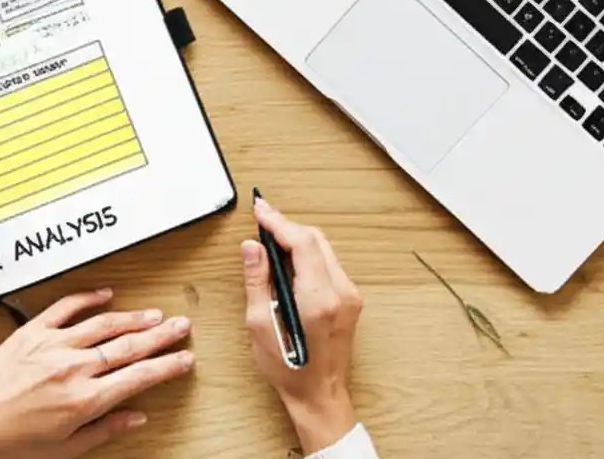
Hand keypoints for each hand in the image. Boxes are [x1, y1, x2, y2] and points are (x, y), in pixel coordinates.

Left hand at [0, 288, 193, 458]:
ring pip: (103, 324)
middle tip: (182, 327)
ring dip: (133, 317)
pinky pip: (65, 307)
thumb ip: (106, 430)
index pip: (139, 377)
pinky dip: (88, 298)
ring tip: (154, 314)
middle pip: (128, 346)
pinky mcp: (31, 332)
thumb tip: (137, 416)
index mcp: (84, 400)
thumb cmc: (12, 443)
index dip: (167, 366)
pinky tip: (106, 294)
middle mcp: (73, 368)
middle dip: (160, 336)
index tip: (185, 359)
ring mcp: (52, 346)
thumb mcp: (66, 449)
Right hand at [241, 196, 362, 453]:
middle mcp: (341, 293)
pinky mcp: (350, 299)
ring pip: (323, 249)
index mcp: (318, 299)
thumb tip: (252, 248)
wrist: (319, 394)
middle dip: (287, 227)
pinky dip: (307, 256)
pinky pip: (328, 264)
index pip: (302, 242)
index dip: (278, 221)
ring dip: (297, 240)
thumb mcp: (260, 325)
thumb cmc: (289, 369)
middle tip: (261, 221)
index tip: (260, 209)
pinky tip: (287, 262)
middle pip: (315, 240)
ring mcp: (350, 296)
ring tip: (270, 241)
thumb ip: (257, 281)